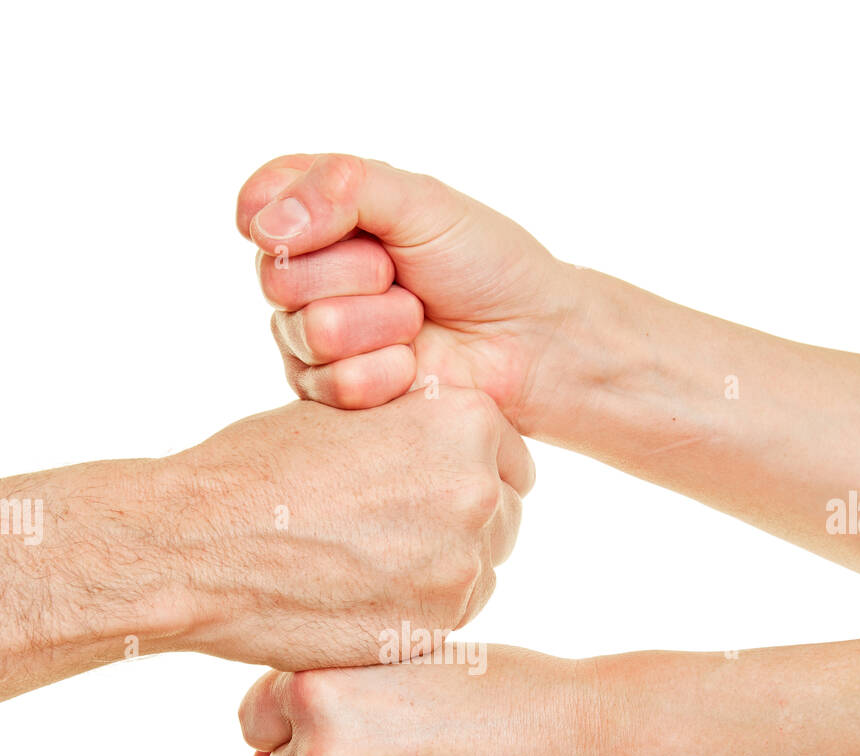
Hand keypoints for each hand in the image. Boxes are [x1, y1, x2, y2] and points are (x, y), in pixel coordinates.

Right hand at [171, 388, 532, 668]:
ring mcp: (460, 566)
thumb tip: (459, 453)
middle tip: (395, 532)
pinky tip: (360, 598)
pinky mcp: (432, 628)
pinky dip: (416, 614)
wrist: (198, 546)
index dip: (467, 471)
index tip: (427, 488)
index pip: (508, 456)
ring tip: (367, 564)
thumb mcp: (348, 414)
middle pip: (503, 516)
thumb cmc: (259, 470)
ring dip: (443, 571)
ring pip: (481, 571)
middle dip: (462, 523)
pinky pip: (449, 620)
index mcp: (465, 421)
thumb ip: (419, 430)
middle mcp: (478, 491)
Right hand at [236, 153, 577, 435]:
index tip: (360, 224)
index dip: (300, 218)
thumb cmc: (482, 263)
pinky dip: (386, 372)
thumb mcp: (420, 200)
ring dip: (381, 324)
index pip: (261, 207)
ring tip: (417, 320)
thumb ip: (343, 189)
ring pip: (309, 331)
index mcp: (316, 215)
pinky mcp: (331, 394)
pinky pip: (330, 384)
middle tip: (404, 276)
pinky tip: (414, 366)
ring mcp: (313, 338)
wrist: (529, 341)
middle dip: (359, 274)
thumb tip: (264, 226)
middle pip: (279, 277)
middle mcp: (304, 276)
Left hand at [238, 646, 598, 755]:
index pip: (257, 714)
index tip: (354, 721)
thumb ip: (334, 687)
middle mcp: (322, 751)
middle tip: (401, 752)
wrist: (578, 746)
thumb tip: (263, 739)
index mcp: (320, 687)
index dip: (298, 719)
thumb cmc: (498, 687)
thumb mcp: (406, 658)